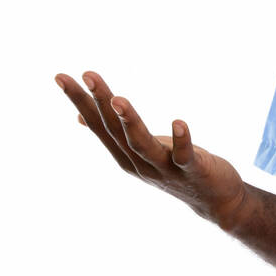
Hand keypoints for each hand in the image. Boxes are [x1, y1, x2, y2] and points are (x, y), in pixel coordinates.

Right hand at [55, 70, 249, 230]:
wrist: (214, 200)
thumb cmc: (175, 167)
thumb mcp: (140, 149)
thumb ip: (113, 133)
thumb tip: (81, 116)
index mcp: (125, 154)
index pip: (98, 123)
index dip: (79, 100)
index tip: (60, 76)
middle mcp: (139, 163)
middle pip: (114, 130)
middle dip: (100, 101)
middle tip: (87, 75)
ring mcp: (163, 169)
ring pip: (141, 144)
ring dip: (129, 121)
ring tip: (119, 99)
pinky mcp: (191, 171)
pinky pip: (183, 156)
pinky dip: (181, 140)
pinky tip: (178, 121)